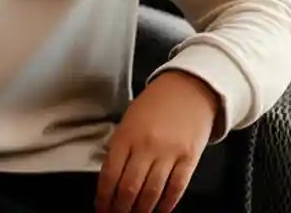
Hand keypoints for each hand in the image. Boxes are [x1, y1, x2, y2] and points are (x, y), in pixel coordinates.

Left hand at [96, 71, 220, 212]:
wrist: (189, 90)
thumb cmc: (155, 104)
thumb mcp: (127, 120)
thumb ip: (119, 146)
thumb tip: (110, 174)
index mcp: (125, 136)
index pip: (110, 175)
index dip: (104, 197)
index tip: (100, 207)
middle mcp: (146, 147)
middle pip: (129, 188)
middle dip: (120, 208)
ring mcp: (169, 154)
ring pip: (151, 192)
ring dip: (141, 210)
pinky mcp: (189, 159)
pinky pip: (176, 188)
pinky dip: (166, 204)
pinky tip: (159, 211)